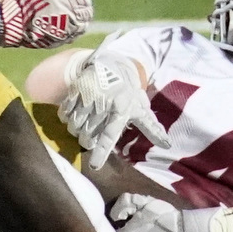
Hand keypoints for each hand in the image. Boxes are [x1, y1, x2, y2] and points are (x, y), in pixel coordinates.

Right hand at [0, 0, 91, 47]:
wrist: (8, 23)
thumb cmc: (22, 1)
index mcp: (67, 2)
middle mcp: (70, 18)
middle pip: (87, 14)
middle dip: (82, 7)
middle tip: (74, 3)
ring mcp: (65, 33)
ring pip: (82, 27)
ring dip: (78, 20)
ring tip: (69, 14)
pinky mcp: (57, 43)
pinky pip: (71, 37)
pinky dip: (71, 30)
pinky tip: (63, 25)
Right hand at [59, 48, 170, 168]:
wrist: (113, 65)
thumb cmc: (129, 91)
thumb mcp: (141, 108)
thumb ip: (152, 127)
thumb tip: (167, 145)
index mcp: (121, 110)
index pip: (109, 134)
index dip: (101, 152)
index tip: (94, 166)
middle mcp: (103, 104)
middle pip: (88, 135)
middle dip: (87, 141)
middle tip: (90, 139)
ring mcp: (87, 97)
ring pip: (75, 126)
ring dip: (76, 132)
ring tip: (82, 128)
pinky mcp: (75, 91)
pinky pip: (65, 114)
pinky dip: (66, 119)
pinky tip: (73, 116)